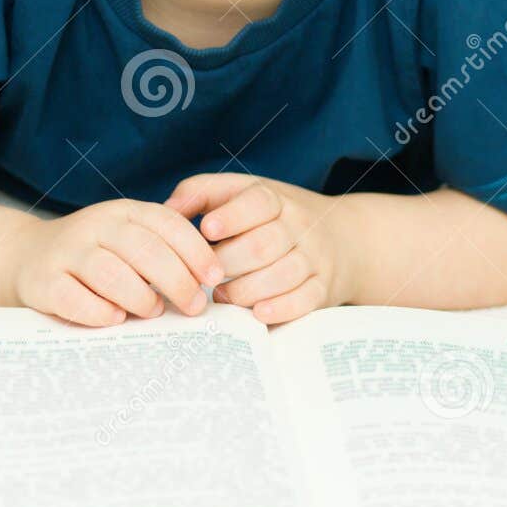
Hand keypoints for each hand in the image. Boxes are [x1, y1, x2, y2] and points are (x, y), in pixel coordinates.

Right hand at [11, 199, 223, 327]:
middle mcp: (96, 225)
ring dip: (141, 297)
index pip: (168, 224)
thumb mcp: (128, 239)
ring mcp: (68, 252)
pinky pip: (76, 299)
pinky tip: (115, 318)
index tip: (214, 277)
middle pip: (145, 250)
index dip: (196, 251)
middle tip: (194, 306)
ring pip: (112, 274)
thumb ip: (162, 251)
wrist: (25, 256)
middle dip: (178, 281)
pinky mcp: (43, 281)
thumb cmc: (94, 255)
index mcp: (124, 211)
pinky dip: (101, 312)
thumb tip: (207, 283)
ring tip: (153, 311)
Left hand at [163, 173, 351, 324]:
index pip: (258, 202)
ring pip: (284, 274)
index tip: (207, 230)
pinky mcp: (322, 287)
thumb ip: (202, 193)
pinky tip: (257, 313)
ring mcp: (313, 257)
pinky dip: (281, 308)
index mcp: (275, 199)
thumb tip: (167, 210)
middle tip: (205, 277)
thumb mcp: (241, 193)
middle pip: (264, 244)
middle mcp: (298, 225)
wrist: (340, 236)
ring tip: (223, 295)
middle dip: (230, 263)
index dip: (232, 216)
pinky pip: (305, 299)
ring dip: (247, 289)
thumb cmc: (271, 217)